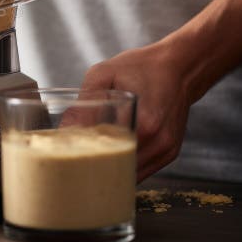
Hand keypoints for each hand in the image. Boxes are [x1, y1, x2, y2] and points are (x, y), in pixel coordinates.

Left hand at [81, 41, 192, 181]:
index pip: (110, 156)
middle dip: (95, 168)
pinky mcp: (169, 153)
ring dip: (110, 170)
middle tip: (73, 161)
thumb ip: (84, 101)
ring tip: (88, 158)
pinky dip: (124, 165)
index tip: (67, 156)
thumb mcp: (104, 74)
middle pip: (121, 170)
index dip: (86, 159)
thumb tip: (63, 129)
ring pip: (132, 175)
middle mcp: (159, 142)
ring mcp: (166, 150)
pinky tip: (108, 156)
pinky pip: (142, 170)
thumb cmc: (140, 67)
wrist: (179, 68)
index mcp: (146, 123)